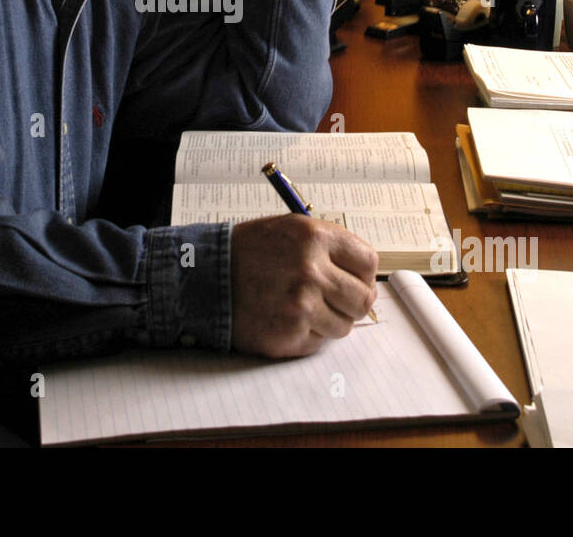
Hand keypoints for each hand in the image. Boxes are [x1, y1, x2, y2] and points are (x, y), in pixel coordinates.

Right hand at [230, 214, 378, 357]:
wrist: (204, 277)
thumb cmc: (247, 252)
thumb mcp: (290, 230)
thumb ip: (329, 247)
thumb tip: (363, 273)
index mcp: (315, 238)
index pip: (368, 262)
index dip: (363, 274)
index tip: (354, 279)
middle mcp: (311, 271)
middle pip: (363, 299)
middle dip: (351, 302)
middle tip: (334, 300)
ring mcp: (301, 306)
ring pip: (343, 326)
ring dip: (328, 321)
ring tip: (301, 308)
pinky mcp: (289, 335)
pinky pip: (317, 343)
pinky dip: (305, 335)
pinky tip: (283, 318)